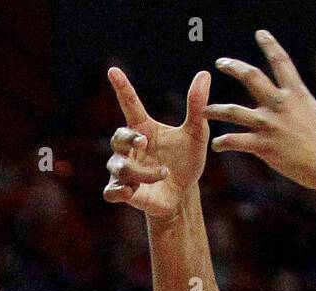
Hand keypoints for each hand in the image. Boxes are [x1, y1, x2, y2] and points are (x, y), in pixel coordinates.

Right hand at [103, 68, 209, 222]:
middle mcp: (130, 148)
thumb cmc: (186, 163)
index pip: (129, 104)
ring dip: (142, 172)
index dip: (121, 87)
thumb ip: (197, 108)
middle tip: (144, 142)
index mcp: (144, 128)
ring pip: (120, 167)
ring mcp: (124, 170)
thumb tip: (204, 74)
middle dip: (129, 139)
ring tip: (164, 174)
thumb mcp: (196, 136)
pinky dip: (118, 191)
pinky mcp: (124, 192)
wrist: (183, 196)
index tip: (113, 70)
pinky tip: (130, 191)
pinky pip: (111, 191)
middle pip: (118, 137)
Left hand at [206, 29, 315, 192]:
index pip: (281, 61)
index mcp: (298, 94)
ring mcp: (270, 125)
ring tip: (203, 109)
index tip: (260, 33)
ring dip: (216, 109)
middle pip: (250, 76)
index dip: (270, 45)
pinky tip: (216, 145)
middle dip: (233, 67)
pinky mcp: (264, 147)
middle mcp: (280, 105)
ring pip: (234, 112)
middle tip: (220, 62)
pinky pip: (236, 142)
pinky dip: (224, 143)